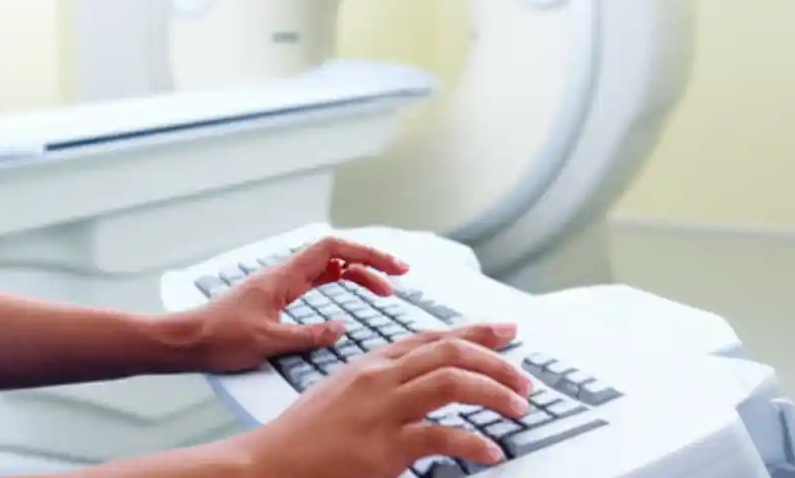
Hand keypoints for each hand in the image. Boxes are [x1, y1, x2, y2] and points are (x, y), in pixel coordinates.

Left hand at [188, 237, 409, 373]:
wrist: (185, 341)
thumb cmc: (219, 339)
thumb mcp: (268, 342)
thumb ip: (308, 335)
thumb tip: (342, 329)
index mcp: (284, 278)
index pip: (332, 250)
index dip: (366, 253)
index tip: (392, 268)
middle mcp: (283, 275)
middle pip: (335, 256)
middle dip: (369, 262)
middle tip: (398, 279)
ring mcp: (279, 285)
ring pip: (325, 269)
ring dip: (355, 274)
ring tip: (382, 291)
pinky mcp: (274, 298)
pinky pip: (313, 283)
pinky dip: (336, 284)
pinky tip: (347, 299)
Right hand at [237, 326, 531, 476]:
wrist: (269, 461)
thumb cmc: (302, 434)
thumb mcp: (340, 392)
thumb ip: (377, 383)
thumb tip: (416, 383)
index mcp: (370, 363)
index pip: (432, 337)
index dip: (474, 333)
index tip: (505, 332)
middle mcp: (379, 377)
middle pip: (450, 352)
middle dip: (496, 361)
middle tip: (525, 378)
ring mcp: (382, 410)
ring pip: (453, 383)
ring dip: (495, 393)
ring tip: (518, 409)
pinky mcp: (385, 447)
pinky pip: (442, 437)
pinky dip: (473, 443)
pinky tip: (490, 452)